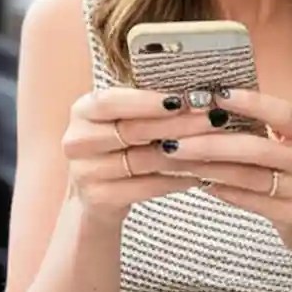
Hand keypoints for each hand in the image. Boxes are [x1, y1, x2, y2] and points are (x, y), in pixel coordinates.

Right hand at [62, 88, 215, 224]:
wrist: (96, 196)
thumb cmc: (118, 147)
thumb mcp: (123, 120)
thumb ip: (147, 105)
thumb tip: (194, 93)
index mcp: (82, 111)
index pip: (111, 101)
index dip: (146, 101)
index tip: (183, 99)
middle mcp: (77, 140)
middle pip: (132, 130)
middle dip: (178, 123)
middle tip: (213, 119)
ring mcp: (85, 172)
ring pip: (143, 160)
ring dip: (183, 153)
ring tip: (213, 146)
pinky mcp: (98, 198)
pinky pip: (145, 187)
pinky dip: (174, 180)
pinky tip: (198, 175)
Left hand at [160, 89, 291, 255]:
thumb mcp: (291, 145)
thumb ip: (262, 126)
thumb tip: (210, 102)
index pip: (281, 113)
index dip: (250, 102)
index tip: (215, 94)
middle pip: (257, 149)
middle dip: (212, 143)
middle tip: (175, 140)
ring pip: (249, 177)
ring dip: (209, 167)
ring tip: (179, 159)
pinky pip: (249, 201)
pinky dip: (221, 189)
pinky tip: (198, 181)